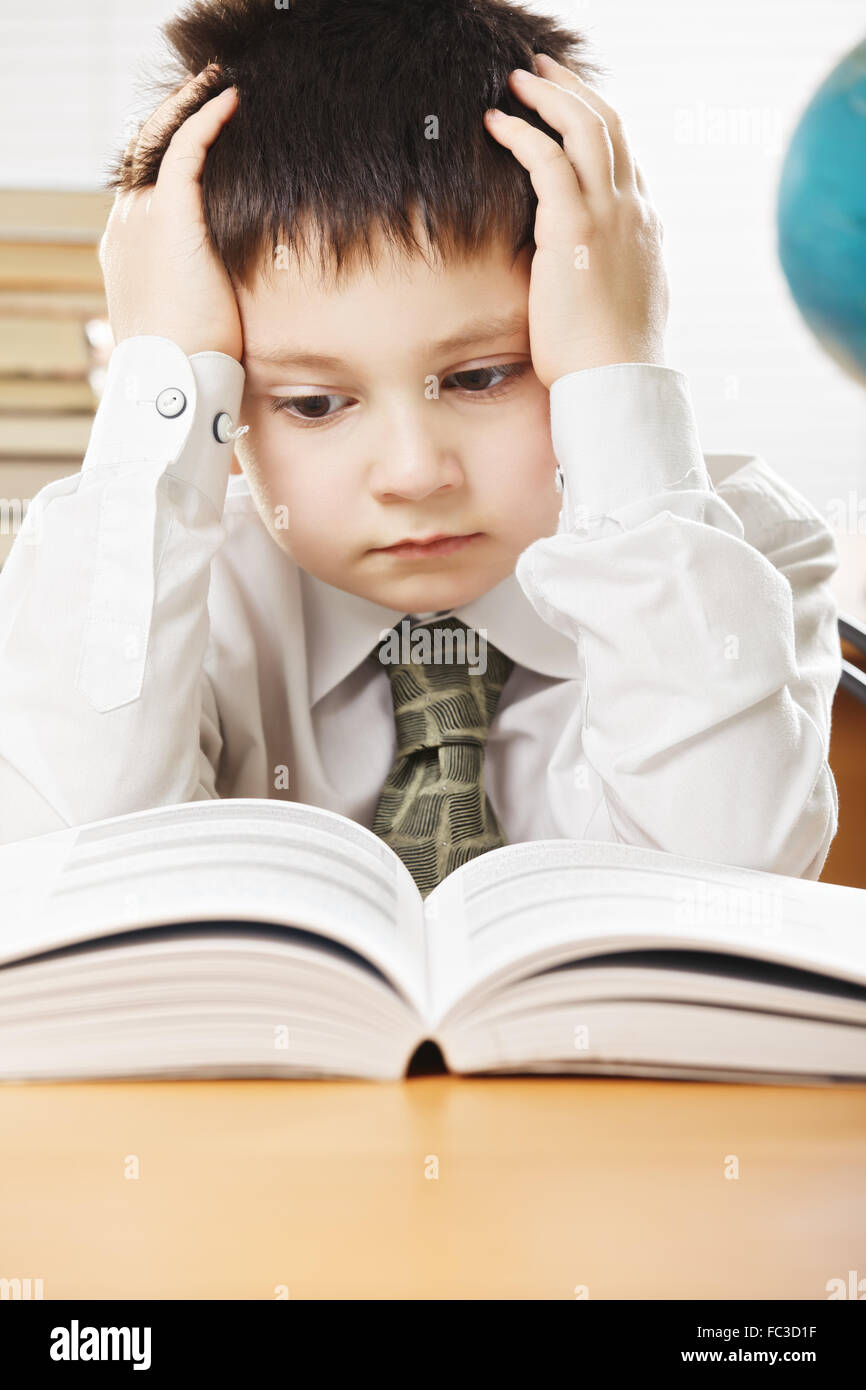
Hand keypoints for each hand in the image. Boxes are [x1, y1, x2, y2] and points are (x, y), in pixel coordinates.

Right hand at [99, 69, 242, 360]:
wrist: (172, 378)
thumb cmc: (188, 366)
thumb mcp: (190, 325)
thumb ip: (200, 301)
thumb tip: (232, 315)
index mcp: (125, 251)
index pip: (141, 191)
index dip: (164, 162)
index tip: (193, 145)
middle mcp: (126, 225)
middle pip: (142, 157)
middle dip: (169, 124)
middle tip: (201, 97)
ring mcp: (142, 218)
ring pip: (159, 143)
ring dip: (186, 110)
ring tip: (214, 87)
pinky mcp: (170, 216)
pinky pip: (185, 149)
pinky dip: (204, 119)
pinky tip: (229, 101)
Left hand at [483, 54, 668, 388]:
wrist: (618, 383)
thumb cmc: (610, 361)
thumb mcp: (617, 307)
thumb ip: (608, 277)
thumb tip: (589, 278)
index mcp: (644, 228)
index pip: (624, 157)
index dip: (596, 123)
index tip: (569, 107)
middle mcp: (632, 210)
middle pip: (610, 126)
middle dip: (574, 90)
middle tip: (541, 70)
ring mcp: (609, 214)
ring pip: (586, 127)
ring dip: (550, 95)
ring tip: (517, 80)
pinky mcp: (575, 227)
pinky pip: (549, 158)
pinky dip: (522, 133)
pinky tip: (498, 123)